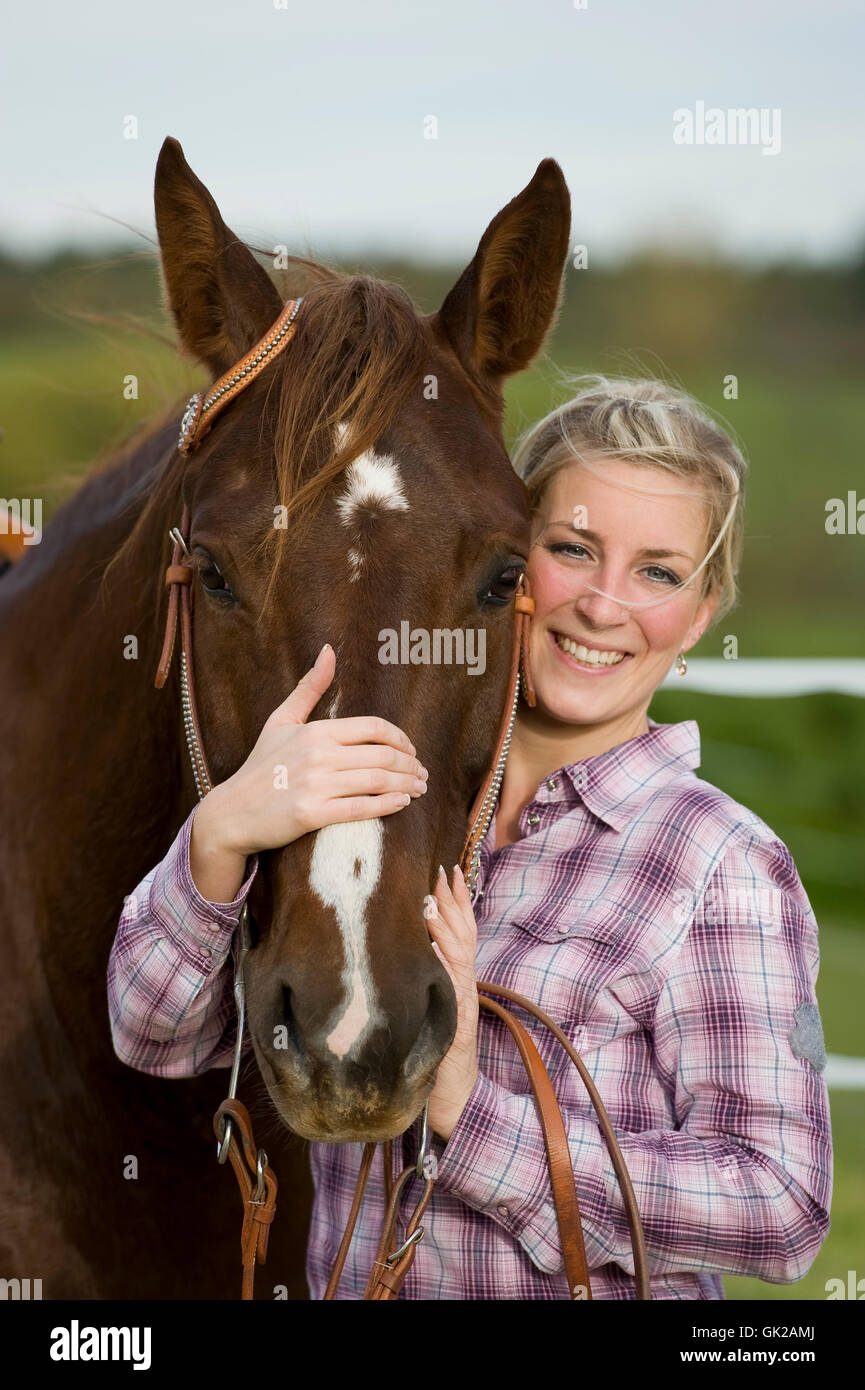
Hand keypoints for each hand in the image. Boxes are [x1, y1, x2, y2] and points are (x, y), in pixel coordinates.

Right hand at [189, 644, 427, 899]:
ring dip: (407, 785)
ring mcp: (314, 784)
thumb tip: (329, 650)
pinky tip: (403, 802)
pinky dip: (388, 805)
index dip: (400, 739)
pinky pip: (360, 808)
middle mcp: (317, 754)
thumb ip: (309, 688)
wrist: (231, 812)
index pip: (374, 728)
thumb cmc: (261, 766)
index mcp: (315, 730)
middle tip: (423, 774)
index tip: (411, 751)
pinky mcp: (311, 813)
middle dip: (410, 765)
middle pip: (382, 755)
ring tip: (420, 789)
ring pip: (376, 781)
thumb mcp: (281, 721)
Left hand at [425, 863, 479, 1141]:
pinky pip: (451, 988)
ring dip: (448, 926)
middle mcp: (465, 982)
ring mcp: (463, 1000)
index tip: (448, 871)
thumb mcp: (430, 1001)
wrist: (452, 1089)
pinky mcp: (458, 1021)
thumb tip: (408, 941)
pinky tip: (432, 946)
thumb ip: (426, 972)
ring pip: (460, 956)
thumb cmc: (433, 1044)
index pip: (460, 930)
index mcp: (458, 975)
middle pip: (464, 934)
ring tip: (435, 900)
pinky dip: (444, 965)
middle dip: (454, 902)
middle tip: (443, 873)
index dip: (456, 900)